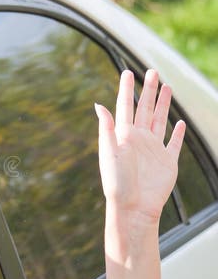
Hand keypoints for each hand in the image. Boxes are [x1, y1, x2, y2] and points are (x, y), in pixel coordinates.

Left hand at [95, 69, 185, 222]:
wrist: (133, 207)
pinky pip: (174, 144)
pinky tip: (180, 122)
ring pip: (160, 120)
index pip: (125, 107)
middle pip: (144, 109)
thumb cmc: (117, 183)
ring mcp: (154, 150)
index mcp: (123, 135)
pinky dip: (178, 133)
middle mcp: (139, 139)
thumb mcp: (109, 152)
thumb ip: (107, 128)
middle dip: (148, 90)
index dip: (126, 89)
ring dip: (163, 104)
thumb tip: (98, 105)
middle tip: (152, 71)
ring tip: (167, 87)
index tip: (127, 72)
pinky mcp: (167, 162)